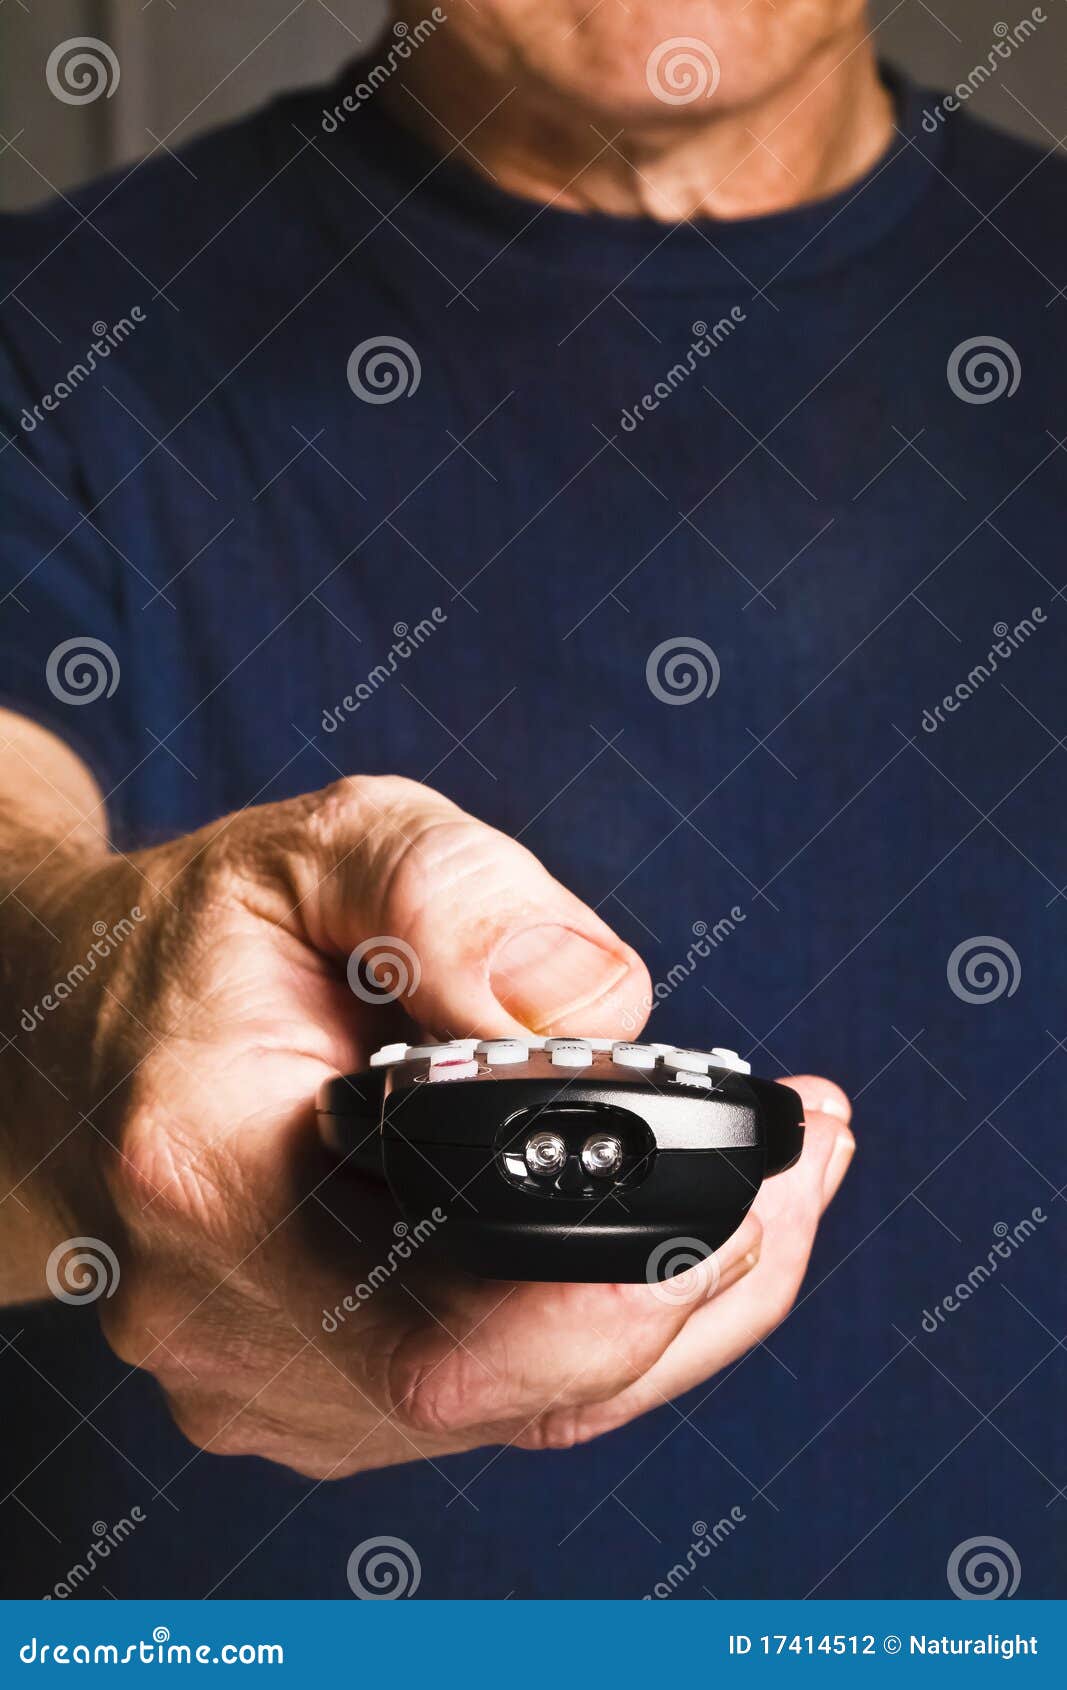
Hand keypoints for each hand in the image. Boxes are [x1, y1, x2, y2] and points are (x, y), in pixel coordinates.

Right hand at [12, 773, 852, 1476]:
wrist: (76, 1026)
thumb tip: (595, 1001)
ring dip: (673, 1306)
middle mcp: (228, 1321)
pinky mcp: (312, 1390)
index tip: (757, 1200)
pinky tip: (680, 1227)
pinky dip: (602, 1320)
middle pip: (518, 1391)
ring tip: (777, 1174)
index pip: (443, 1343)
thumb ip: (452, 892)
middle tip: (808, 1154)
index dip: (628, 1308)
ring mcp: (266, 1378)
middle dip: (702, 1288)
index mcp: (211, 1178)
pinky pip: (493, 1394)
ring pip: (521, 1406)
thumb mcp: (326, 845)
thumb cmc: (204, 932)